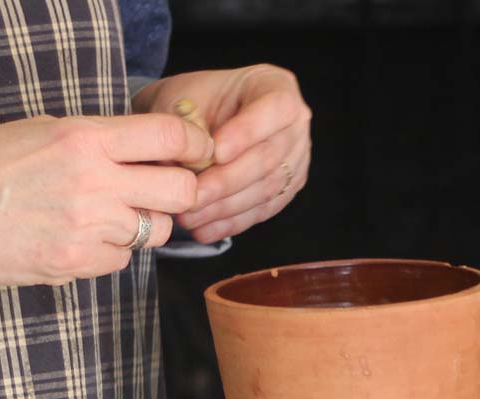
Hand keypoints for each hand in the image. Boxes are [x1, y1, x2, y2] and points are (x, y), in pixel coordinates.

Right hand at [0, 114, 208, 286]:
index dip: (196, 147)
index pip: (171, 138)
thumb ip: (102, 139)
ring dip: (142, 224)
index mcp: (85, 138)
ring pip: (157, 230)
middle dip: (180, 192)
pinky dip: (110, 250)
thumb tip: (155, 146)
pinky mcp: (82, 261)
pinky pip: (124, 258)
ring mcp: (90, 225)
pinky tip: (80, 237)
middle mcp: (95, 181)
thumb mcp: (46, 131)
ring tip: (105, 215)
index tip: (197, 154)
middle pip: (183, 191)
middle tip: (161, 193)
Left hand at [137, 66, 310, 242]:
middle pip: (269, 157)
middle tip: (193, 195)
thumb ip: (186, 124)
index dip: (248, 132)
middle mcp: (296, 126)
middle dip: (228, 180)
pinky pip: (263, 210)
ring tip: (190, 216)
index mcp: (276, 87)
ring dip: (226, 207)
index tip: (216, 151)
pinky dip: (232, 222)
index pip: (275, 109)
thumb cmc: (193, 99)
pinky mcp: (285, 190)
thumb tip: (186, 165)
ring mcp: (295, 161)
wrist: (200, 116)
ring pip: (266, 189)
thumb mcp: (183, 97)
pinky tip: (204, 230)